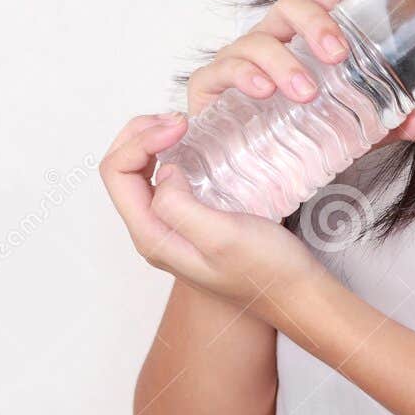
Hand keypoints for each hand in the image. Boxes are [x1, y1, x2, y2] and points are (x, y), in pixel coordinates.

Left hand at [100, 114, 319, 310]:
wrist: (297, 294)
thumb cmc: (266, 271)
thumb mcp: (222, 236)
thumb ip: (180, 205)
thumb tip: (164, 172)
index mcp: (153, 236)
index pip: (117, 174)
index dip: (141, 140)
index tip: (181, 126)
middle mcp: (156, 233)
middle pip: (121, 171)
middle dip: (141, 135)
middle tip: (178, 119)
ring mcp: (173, 228)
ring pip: (140, 174)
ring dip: (153, 143)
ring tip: (183, 126)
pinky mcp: (193, 222)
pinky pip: (165, 182)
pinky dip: (172, 155)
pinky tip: (197, 147)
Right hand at [179, 0, 414, 145]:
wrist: (256, 173)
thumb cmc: (306, 133)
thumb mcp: (363, 129)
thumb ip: (401, 120)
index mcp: (312, 37)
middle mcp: (277, 39)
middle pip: (294, 7)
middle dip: (317, 24)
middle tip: (339, 55)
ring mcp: (242, 59)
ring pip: (259, 40)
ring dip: (283, 62)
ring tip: (305, 92)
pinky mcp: (213, 87)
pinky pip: (222, 70)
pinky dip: (242, 76)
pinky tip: (261, 92)